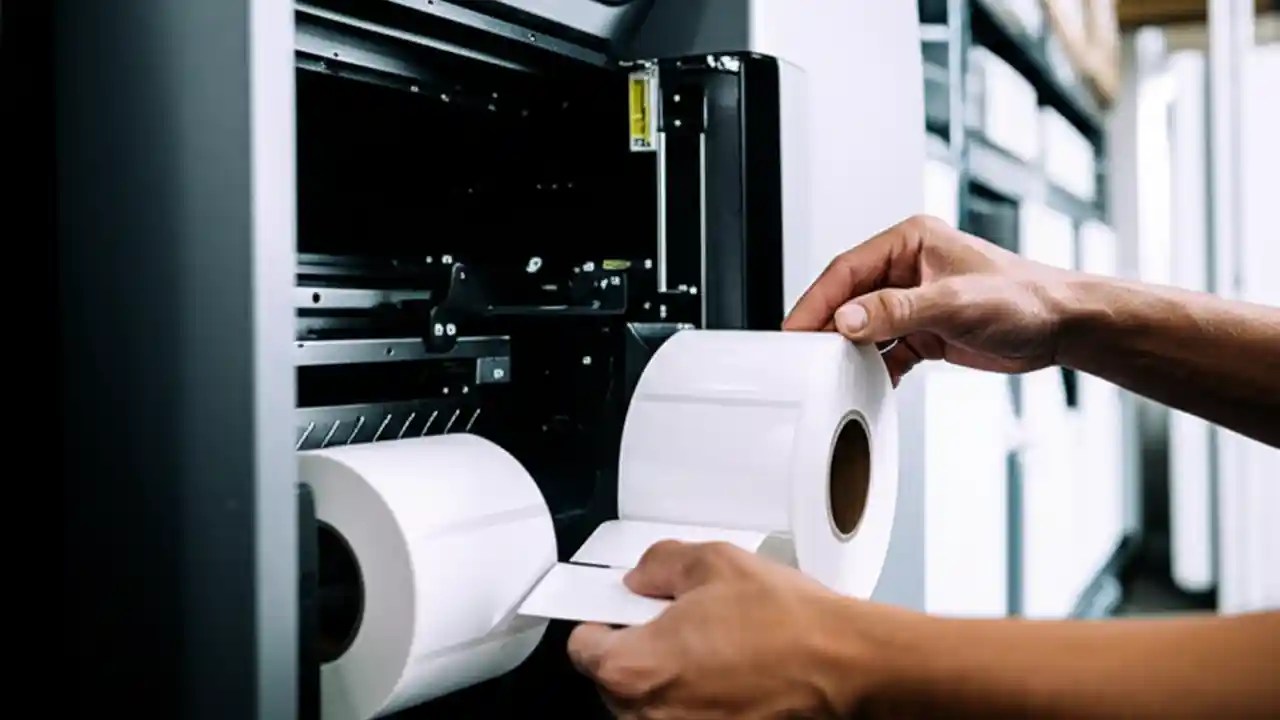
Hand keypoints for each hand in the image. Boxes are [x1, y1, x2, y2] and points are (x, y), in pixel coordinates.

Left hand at [566, 540, 894, 718]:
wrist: (847, 665)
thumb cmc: (788, 623)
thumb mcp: (713, 562)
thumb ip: (660, 565)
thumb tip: (644, 576)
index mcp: (634, 669)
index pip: (583, 648)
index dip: (600, 620)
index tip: (616, 612)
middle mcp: (651, 716)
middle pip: (615, 681)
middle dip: (638, 649)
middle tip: (676, 623)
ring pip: (651, 704)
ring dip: (668, 678)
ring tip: (712, 649)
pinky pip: (686, 716)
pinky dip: (698, 700)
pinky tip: (730, 674)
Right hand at [783, 215, 1073, 383]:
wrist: (1063, 327)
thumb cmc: (1024, 298)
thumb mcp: (953, 302)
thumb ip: (896, 310)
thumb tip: (847, 320)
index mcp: (909, 242)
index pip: (847, 269)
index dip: (817, 301)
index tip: (796, 329)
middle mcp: (907, 267)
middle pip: (849, 297)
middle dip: (827, 328)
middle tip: (805, 356)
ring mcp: (914, 300)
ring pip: (864, 325)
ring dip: (850, 350)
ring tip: (832, 372)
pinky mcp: (924, 330)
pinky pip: (886, 349)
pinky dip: (875, 368)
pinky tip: (869, 383)